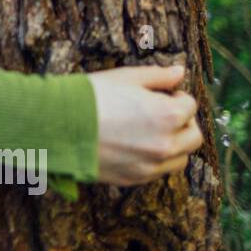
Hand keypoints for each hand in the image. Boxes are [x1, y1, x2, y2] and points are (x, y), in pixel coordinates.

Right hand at [87, 64, 203, 185]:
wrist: (56, 125)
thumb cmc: (89, 97)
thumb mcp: (125, 78)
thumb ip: (158, 76)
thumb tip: (180, 72)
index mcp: (168, 115)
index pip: (190, 106)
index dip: (176, 96)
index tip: (162, 95)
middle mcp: (166, 144)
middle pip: (194, 137)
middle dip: (183, 123)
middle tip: (164, 114)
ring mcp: (151, 165)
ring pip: (180, 158)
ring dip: (174, 144)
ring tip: (150, 132)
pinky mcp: (135, 179)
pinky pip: (158, 171)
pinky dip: (155, 160)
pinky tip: (136, 146)